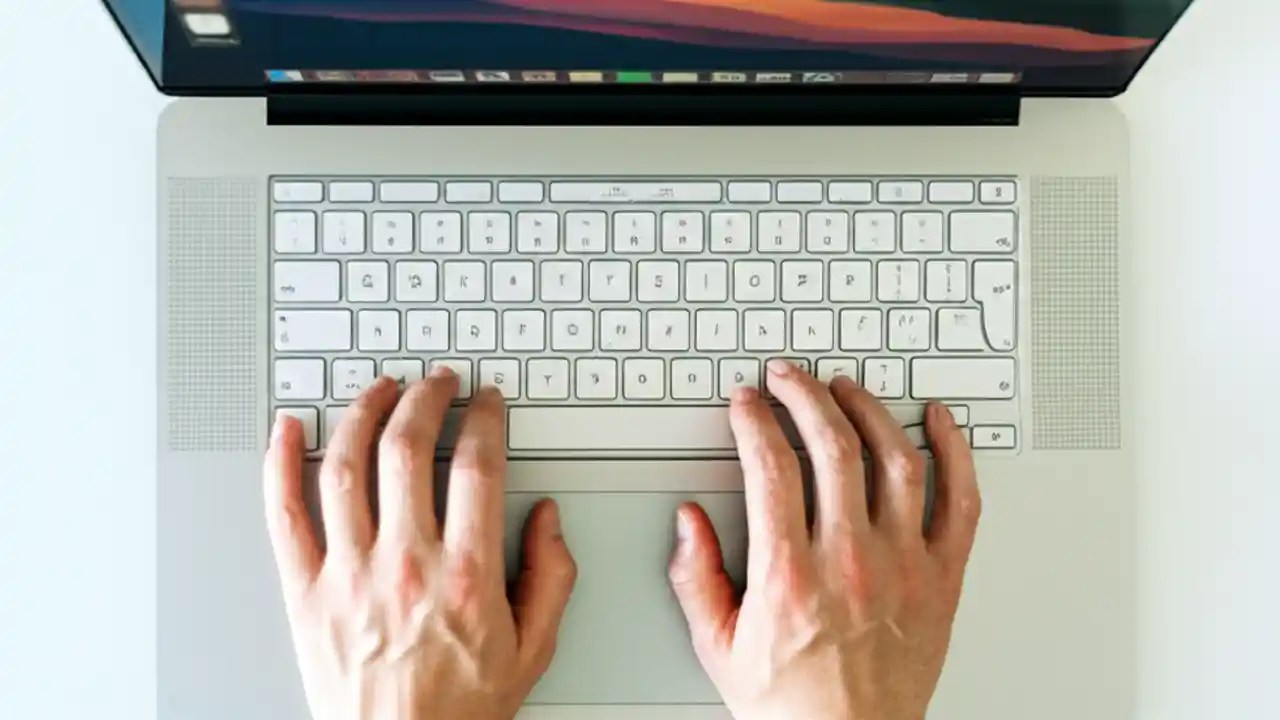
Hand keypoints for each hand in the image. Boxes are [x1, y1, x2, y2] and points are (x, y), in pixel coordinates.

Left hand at [263, 370, 576, 719]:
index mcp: (465, 575)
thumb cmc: (458, 712)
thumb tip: (547, 520)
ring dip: (364, 414)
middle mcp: (404, 566)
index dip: (484, 419)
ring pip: (348, 468)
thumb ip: (552, 576)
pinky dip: (280, 465)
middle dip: (425, 399)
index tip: (485, 404)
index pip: (476, 466)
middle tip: (436, 384)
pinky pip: (283, 516)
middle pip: (408, 449)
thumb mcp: (533, 649)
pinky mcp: (305, 594)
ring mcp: (348, 575)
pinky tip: (289, 430)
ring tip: (380, 390)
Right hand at [668, 361, 980, 719]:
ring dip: (867, 409)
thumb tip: (689, 520)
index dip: (753, 420)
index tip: (746, 403)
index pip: (771, 466)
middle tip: (788, 377)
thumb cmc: (791, 705)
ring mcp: (905, 565)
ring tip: (844, 388)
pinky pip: (961, 499)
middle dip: (803, 395)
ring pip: (894, 459)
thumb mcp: (718, 646)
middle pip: (832, 446)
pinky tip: (937, 421)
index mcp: (790, 575)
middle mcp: (851, 562)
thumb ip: (694, 576)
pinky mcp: (944, 577)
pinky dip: (954, 450)